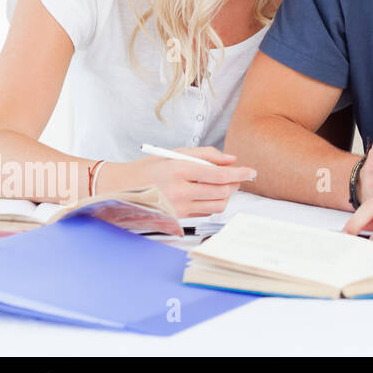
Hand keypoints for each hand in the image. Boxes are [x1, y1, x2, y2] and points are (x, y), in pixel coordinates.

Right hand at [113, 147, 255, 216]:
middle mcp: (178, 191)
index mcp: (179, 170)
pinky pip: (205, 213)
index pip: (219, 175)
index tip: (252, 171)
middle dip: (235, 184)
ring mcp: (177, 208)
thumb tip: (232, 159)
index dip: (240, 173)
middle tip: (236, 177)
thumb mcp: (176, 153)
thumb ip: (206, 154)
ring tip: (220, 185)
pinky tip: (204, 194)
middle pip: (222, 192)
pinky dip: (212, 203)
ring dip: (225, 195)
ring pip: (217, 205)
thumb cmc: (150, 168)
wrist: (120, 189)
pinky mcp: (177, 219)